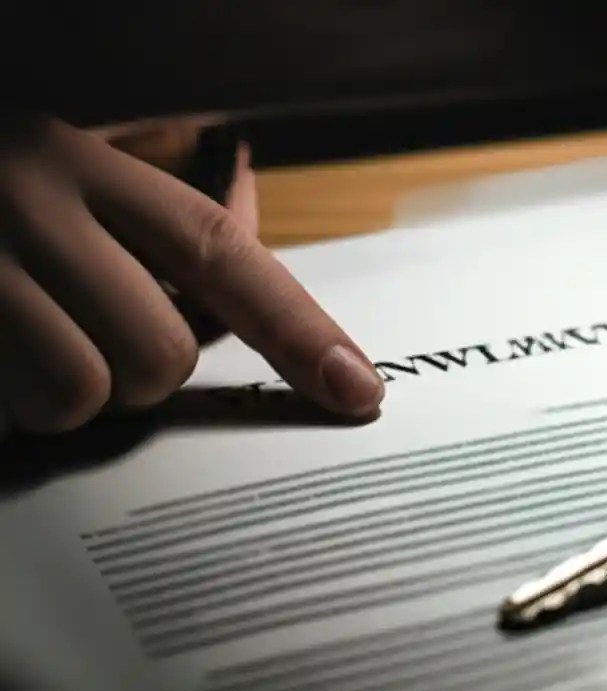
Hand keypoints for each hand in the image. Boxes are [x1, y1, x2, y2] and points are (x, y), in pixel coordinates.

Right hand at [0, 115, 383, 433]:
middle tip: (80, 339)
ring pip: (76, 398)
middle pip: (157, 354)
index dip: (297, 326)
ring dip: (53, 400)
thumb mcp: (50, 162)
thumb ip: (142, 224)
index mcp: (74, 158)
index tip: (357, 389)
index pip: (219, 252)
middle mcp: (23, 204)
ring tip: (8, 347)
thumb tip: (241, 312)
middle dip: (136, 375)